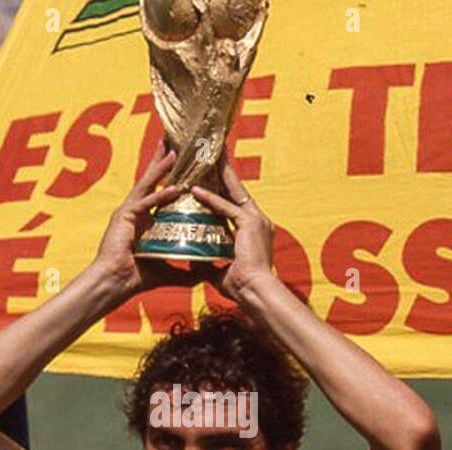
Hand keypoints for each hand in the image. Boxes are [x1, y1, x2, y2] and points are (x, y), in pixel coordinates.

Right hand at [90, 143, 200, 299]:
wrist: (115, 284)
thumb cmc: (136, 277)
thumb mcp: (168, 271)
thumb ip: (186, 271)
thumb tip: (205, 274)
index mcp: (144, 219)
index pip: (160, 192)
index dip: (171, 177)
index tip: (183, 163)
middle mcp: (136, 211)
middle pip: (152, 181)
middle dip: (162, 161)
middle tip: (173, 141)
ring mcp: (128, 211)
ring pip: (148, 185)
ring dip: (161, 168)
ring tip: (174, 151)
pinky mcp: (124, 217)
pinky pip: (145, 203)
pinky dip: (160, 195)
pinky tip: (174, 187)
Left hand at [190, 161, 274, 301]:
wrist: (256, 293)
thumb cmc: (243, 288)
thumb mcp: (220, 270)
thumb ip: (208, 261)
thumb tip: (192, 258)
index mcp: (255, 231)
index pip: (236, 203)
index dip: (223, 190)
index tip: (213, 176)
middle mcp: (259, 221)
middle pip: (237, 190)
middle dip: (224, 172)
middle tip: (213, 154)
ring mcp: (257, 220)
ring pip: (234, 191)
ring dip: (219, 174)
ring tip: (207, 156)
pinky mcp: (251, 223)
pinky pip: (226, 207)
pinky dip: (210, 199)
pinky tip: (195, 189)